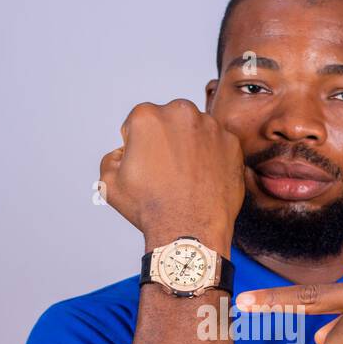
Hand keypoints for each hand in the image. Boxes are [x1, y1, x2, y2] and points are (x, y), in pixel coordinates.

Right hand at [98, 99, 244, 252]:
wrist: (190, 231)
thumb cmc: (151, 208)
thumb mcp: (110, 183)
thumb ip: (111, 158)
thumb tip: (122, 153)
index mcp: (147, 116)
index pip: (140, 122)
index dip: (139, 146)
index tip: (146, 165)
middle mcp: (181, 112)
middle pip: (170, 121)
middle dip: (167, 140)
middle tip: (167, 171)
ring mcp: (211, 127)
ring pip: (196, 131)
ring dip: (191, 147)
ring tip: (186, 178)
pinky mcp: (232, 143)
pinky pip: (219, 146)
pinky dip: (213, 159)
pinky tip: (204, 180)